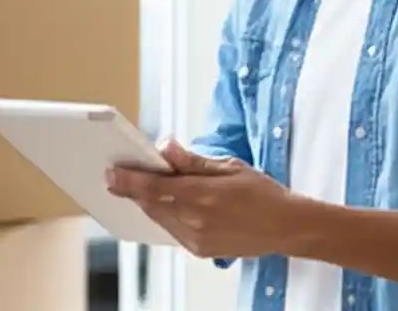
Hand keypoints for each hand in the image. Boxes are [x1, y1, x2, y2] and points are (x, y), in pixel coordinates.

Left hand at [106, 139, 298, 258]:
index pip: (154, 188)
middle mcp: (196, 221)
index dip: (128, 181)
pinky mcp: (200, 250)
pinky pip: (172, 230)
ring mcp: (197, 239)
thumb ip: (193, 160)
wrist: (286, 227)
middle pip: (152, 205)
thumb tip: (165, 147)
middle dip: (133, 191)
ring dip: (147, 203)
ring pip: (160, 218)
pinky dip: (164, 215)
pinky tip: (162, 204)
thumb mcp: (229, 166)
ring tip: (137, 188)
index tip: (111, 173)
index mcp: (203, 195)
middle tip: (117, 176)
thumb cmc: (262, 193)